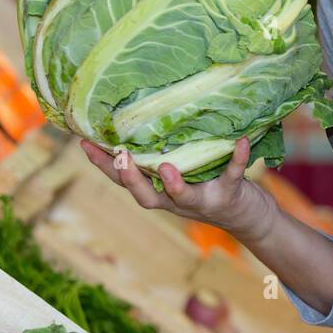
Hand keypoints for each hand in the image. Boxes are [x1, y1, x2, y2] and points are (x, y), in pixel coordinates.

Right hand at [80, 137, 277, 241]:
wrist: (248, 217)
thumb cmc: (209, 186)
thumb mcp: (182, 171)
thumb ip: (164, 154)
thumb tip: (144, 115)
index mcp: (159, 191)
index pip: (124, 181)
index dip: (103, 165)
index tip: (84, 143)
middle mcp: (175, 201)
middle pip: (145, 196)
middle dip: (130, 179)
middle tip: (119, 157)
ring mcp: (202, 201)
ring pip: (183, 197)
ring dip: (174, 184)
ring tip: (166, 166)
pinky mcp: (229, 195)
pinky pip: (232, 177)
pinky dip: (237, 160)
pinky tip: (241, 142)